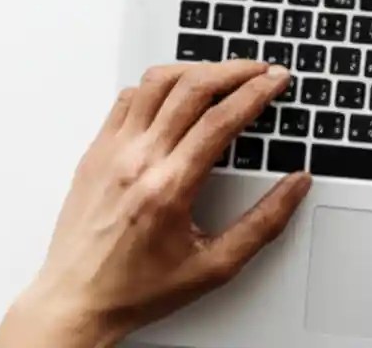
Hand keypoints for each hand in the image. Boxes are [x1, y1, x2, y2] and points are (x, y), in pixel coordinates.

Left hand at [0, 61, 309, 347]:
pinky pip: (127, 98)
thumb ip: (264, 223)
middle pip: (192, 88)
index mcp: (169, 188)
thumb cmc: (138, 288)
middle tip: (260, 69)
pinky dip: (157, 86)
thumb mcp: (215, 266)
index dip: (257, 91)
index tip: (276, 80)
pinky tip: (175, 93)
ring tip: (221, 74)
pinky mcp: (95, 150)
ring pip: (156, 82)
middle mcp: (137, 161)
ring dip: (195, 69)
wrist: (77, 301)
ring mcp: (111, 151)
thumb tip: (295, 185)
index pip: (221, 119)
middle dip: (235, 70)